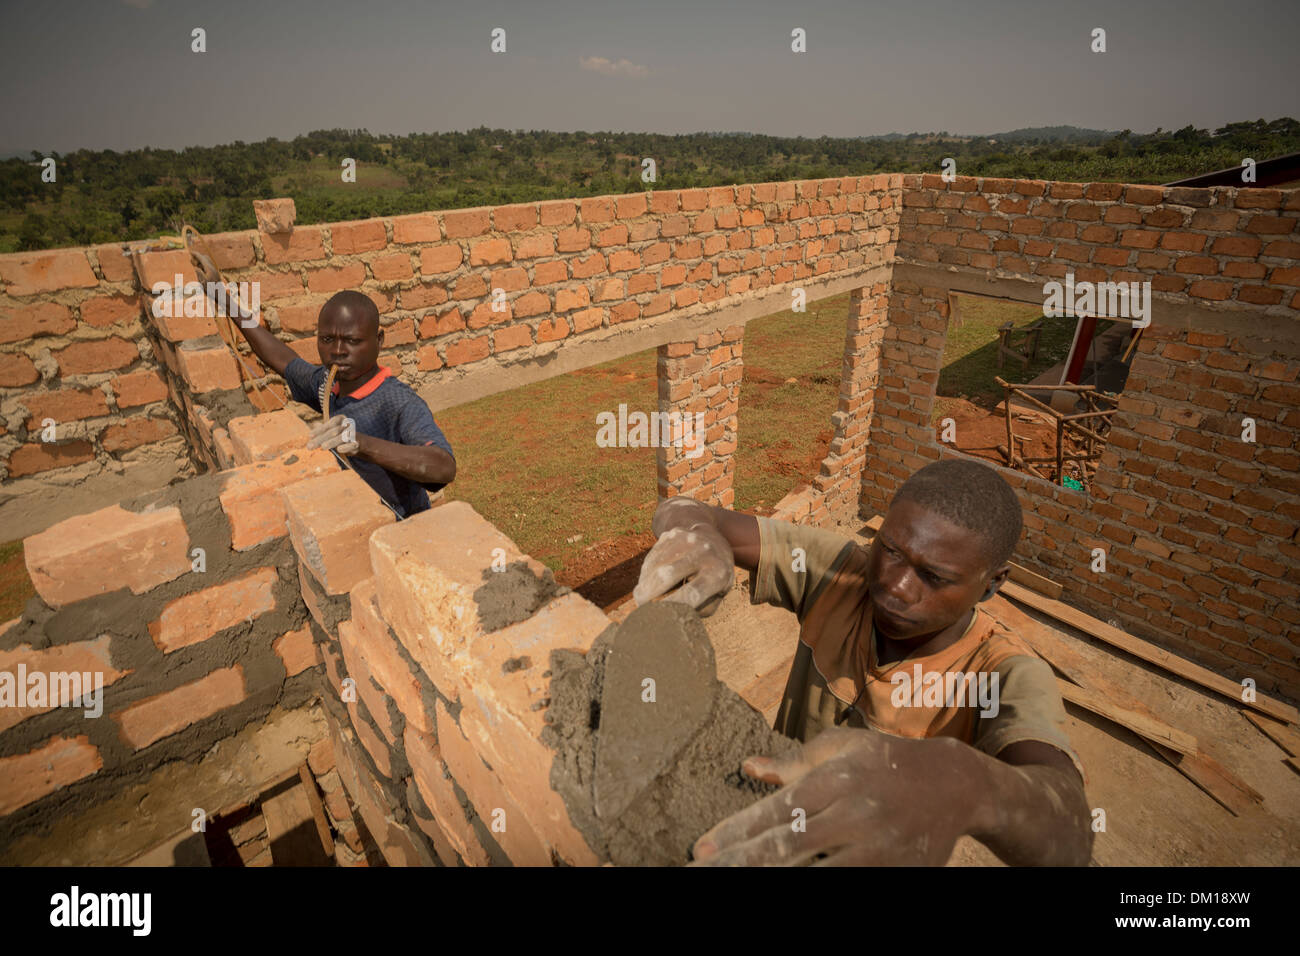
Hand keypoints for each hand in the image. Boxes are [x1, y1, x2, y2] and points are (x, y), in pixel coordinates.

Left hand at [307, 414, 358, 455]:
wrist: (357, 442)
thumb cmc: (340, 435)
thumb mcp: (331, 430)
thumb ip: (322, 429)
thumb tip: (312, 428)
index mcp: (341, 419)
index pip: (328, 424)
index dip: (319, 430)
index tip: (310, 436)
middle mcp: (347, 424)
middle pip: (333, 431)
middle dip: (321, 439)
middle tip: (310, 446)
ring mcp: (353, 433)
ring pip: (341, 437)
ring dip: (332, 442)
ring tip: (323, 447)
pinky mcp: (357, 443)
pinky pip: (351, 445)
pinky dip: (346, 447)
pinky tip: (339, 449)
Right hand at [633, 521, 734, 616]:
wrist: (714, 540)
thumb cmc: (713, 578)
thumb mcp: (715, 596)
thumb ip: (697, 608)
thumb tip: (671, 617)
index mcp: (718, 573)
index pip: (692, 593)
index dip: (671, 605)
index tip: (655, 616)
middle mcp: (704, 552)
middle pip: (668, 574)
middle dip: (649, 592)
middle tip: (641, 605)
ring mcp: (687, 539)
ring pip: (656, 564)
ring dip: (645, 583)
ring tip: (643, 594)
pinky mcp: (672, 534)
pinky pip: (652, 556)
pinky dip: (647, 571)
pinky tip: (649, 579)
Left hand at [690, 726, 977, 865]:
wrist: (956, 783)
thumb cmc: (888, 761)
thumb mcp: (843, 749)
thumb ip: (795, 762)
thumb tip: (749, 765)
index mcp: (836, 778)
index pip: (777, 810)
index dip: (737, 832)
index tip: (701, 850)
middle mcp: (854, 813)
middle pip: (788, 846)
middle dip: (741, 862)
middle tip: (702, 872)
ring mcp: (876, 847)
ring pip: (815, 872)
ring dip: (772, 880)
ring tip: (733, 884)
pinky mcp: (893, 870)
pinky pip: (846, 883)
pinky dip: (816, 888)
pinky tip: (787, 892)